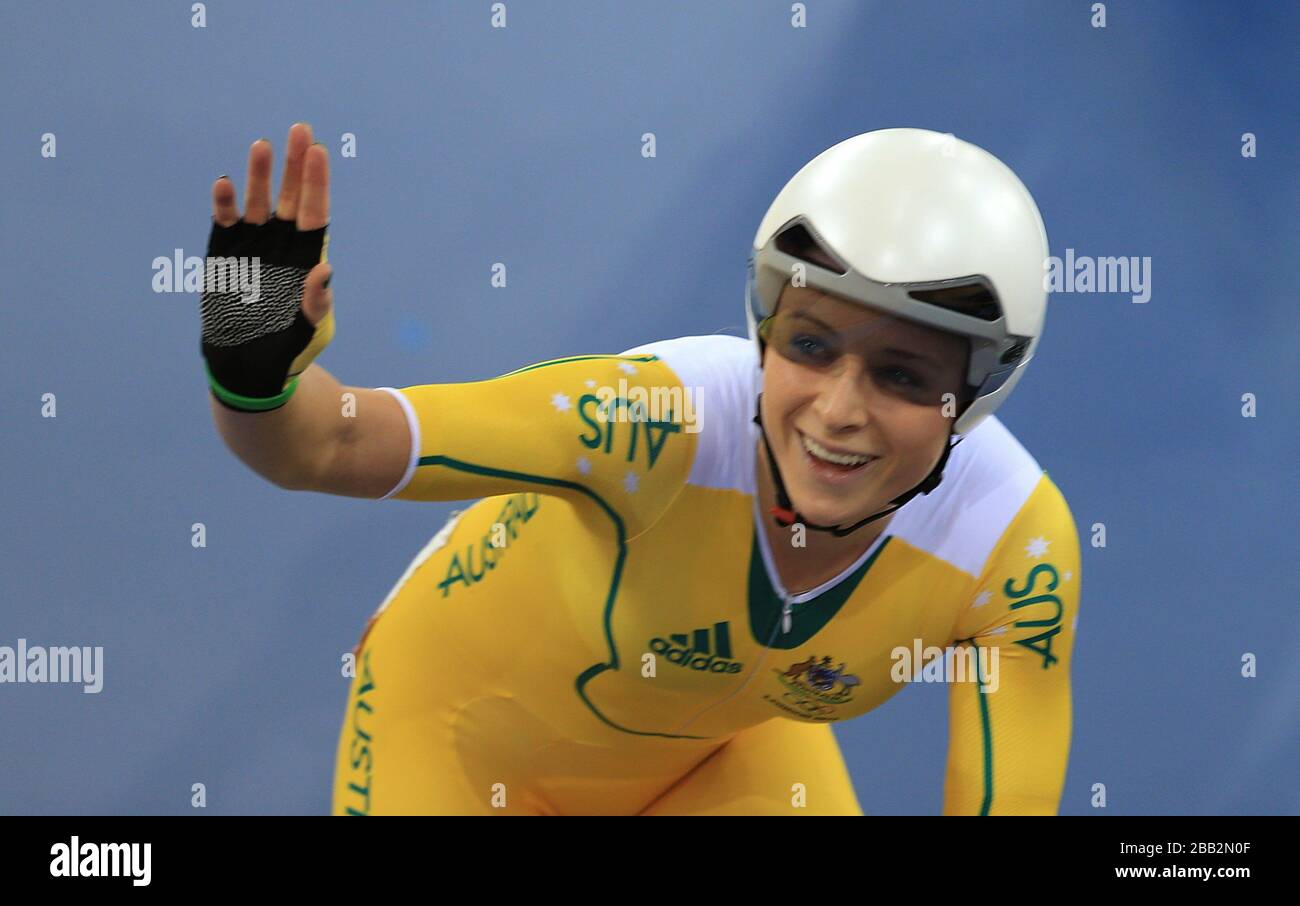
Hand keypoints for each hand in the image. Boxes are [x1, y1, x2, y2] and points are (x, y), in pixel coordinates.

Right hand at [201, 123, 335, 410]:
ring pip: (258, 204)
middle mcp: (282, 245)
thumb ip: (317, 303)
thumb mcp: (311, 330)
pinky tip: (225, 184)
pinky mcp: (225, 254)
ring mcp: (253, 246)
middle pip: (291, 198)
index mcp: (307, 257)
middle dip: (295, 166)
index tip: (319, 153)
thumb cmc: (289, 347)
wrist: (250, 365)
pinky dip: (224, 204)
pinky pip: (225, 224)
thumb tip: (324, 270)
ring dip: (260, 176)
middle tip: (301, 131)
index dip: (317, 183)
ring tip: (263, 146)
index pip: (316, 213)